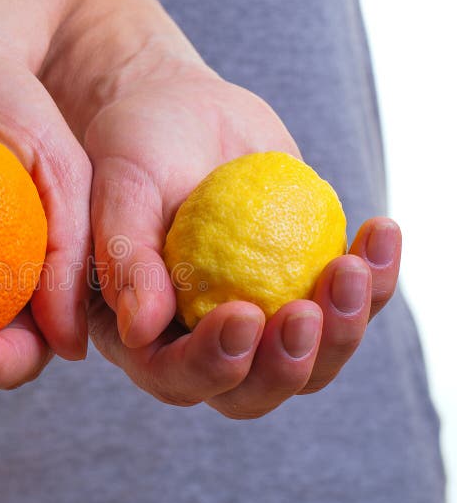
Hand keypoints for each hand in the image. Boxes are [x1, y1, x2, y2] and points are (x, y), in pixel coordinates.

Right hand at [40, 0, 401, 416]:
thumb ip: (124, 256)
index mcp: (142, 333)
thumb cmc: (138, 146)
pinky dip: (375, 280)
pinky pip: (347, 305)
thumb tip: (139, 330)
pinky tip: (379, 234)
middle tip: (306, 312)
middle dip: (285, 366)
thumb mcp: (123, 190)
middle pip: (249, 392)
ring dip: (343, 330)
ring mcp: (258, 318)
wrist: (186, 110)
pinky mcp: (302, 286)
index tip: (242, 314)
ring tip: (353, 267)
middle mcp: (200, 338)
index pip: (173, 374)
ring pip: (309, 363)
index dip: (211, 363)